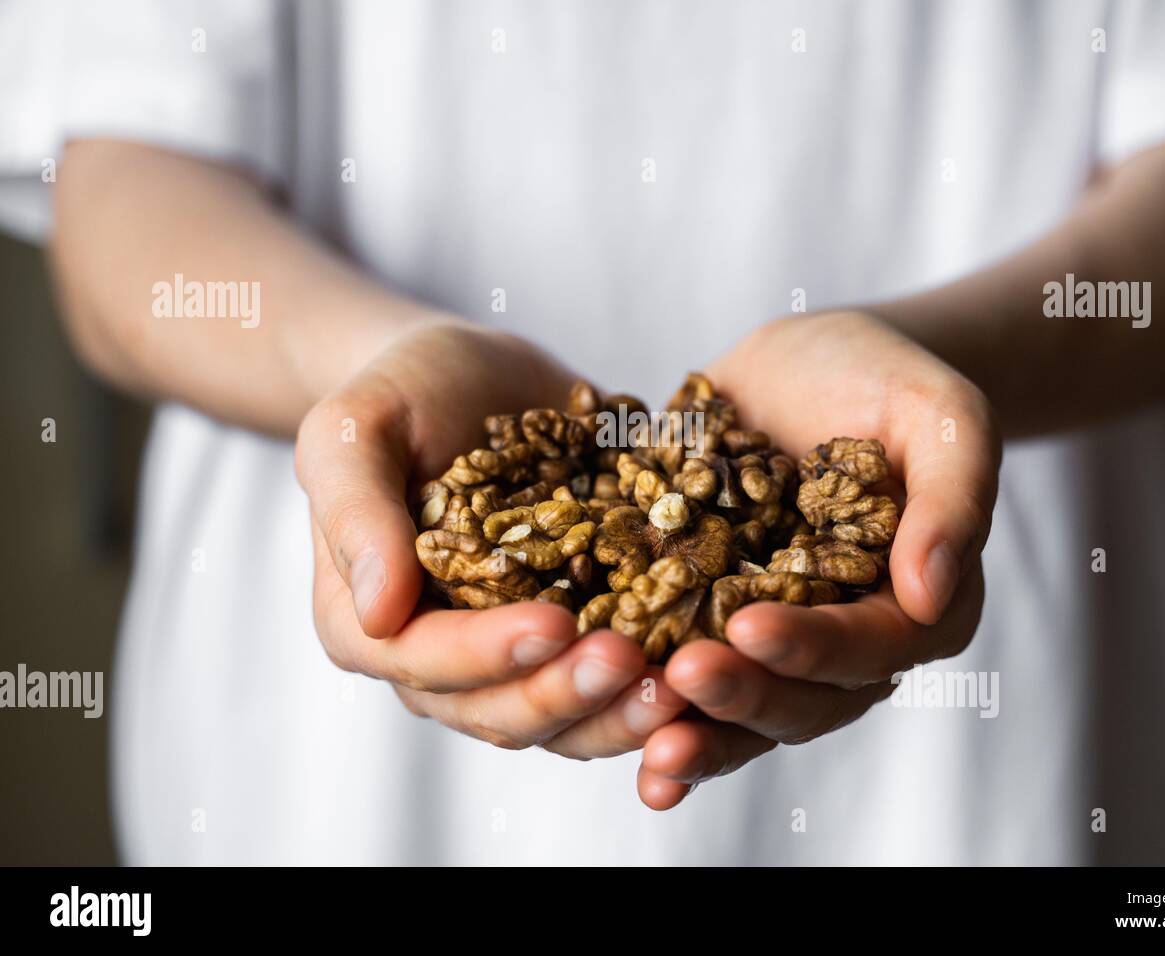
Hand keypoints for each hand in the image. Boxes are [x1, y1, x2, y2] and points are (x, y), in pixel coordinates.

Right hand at [295, 320, 688, 755]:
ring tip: (681, 684)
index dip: (489, 654)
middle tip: (631, 661)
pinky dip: (652, 688)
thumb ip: (357, 512)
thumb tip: (377, 613)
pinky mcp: (577, 636)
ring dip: (620, 712)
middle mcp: (441, 659)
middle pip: (499, 711)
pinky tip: (708, 667)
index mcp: (370, 621)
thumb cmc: (403, 391)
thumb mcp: (356, 429)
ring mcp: (513, 656)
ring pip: (564, 719)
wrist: (475, 375)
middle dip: (567, 693)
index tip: (554, 624)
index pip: (426, 662)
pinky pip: (612, 686)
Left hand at [639, 311, 1000, 808]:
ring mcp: (776, 638)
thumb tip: (930, 593)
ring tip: (650, 750)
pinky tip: (621, 746)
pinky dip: (656, 718)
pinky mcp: (711, 622)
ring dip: (700, 735)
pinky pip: (687, 682)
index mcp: (918, 607)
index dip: (813, 646)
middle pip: (804, 699)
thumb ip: (952, 499)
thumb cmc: (888, 379)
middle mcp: (848, 642)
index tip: (750, 628)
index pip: (870, 646)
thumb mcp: (942, 418)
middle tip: (682, 677)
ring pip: (745, 711)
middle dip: (743, 697)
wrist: (806, 364)